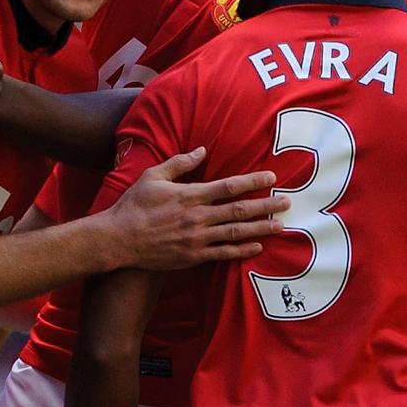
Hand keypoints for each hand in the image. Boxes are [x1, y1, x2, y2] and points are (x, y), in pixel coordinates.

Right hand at [104, 147, 284, 269]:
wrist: (119, 239)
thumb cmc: (134, 206)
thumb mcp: (153, 176)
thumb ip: (180, 163)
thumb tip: (202, 150)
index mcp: (190, 195)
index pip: (229, 186)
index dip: (252, 182)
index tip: (271, 178)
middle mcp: (198, 217)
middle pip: (240, 210)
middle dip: (266, 206)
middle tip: (287, 203)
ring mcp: (197, 238)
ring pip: (236, 233)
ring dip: (261, 229)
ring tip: (281, 226)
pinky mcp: (193, 256)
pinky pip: (223, 253)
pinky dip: (242, 250)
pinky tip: (257, 247)